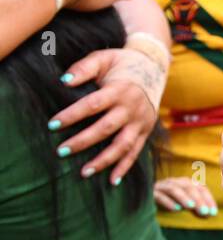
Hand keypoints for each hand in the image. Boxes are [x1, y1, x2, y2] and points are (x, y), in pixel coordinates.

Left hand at [49, 47, 163, 183]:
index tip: (52, 125)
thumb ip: (84, 68)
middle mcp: (132, 107)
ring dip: (104, 160)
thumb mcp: (103, 58)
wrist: (152, 68)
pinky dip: (125, 167)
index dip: (72, 115)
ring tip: (84, 172)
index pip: (93, 105)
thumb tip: (64, 81)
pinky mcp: (145, 131)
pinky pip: (136, 152)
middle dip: (83, 141)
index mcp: (120, 89)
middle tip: (61, 151)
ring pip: (123, 145)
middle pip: (106, 128)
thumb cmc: (121, 64)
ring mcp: (141, 121)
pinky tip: (112, 181)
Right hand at [154, 177, 218, 217]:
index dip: (208, 199)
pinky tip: (175, 210)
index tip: (213, 213)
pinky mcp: (149, 193)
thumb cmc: (169, 202)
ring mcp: (161, 186)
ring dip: (184, 198)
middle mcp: (174, 182)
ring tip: (191, 207)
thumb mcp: (184, 205)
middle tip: (205, 212)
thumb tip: (210, 214)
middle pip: (188, 187)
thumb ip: (196, 208)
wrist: (142, 200)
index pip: (200, 188)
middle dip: (198, 200)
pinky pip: (159, 195)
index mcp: (184, 183)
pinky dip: (168, 202)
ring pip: (174, 189)